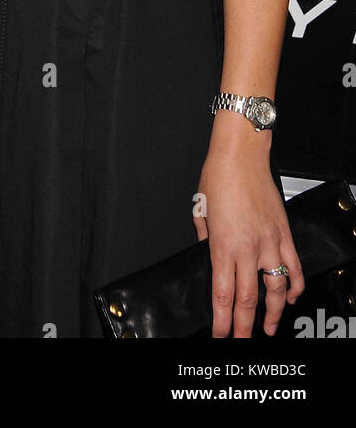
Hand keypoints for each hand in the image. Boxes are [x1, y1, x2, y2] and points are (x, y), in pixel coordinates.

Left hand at [195, 137, 304, 337]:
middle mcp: (248, 248)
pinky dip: (295, 286)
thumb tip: (210, 257)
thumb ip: (205, 239)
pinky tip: (292, 297)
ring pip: (276, 290)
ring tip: (270, 328)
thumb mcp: (200, 211)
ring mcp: (270, 242)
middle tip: (242, 341)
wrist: (241, 154)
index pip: (223, 294)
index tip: (219, 335)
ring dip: (274, 314)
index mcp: (222, 244)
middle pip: (248, 299)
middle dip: (244, 326)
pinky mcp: (284, 233)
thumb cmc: (218, 176)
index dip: (221, 321)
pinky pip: (294, 267)